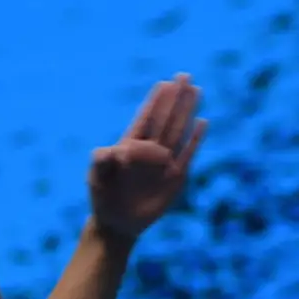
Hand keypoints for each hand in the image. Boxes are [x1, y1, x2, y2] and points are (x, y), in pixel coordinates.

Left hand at [87, 75, 207, 240]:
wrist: (116, 223)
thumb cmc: (102, 197)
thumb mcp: (96, 178)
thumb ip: (101, 162)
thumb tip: (114, 150)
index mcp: (129, 144)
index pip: (146, 117)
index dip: (155, 100)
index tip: (165, 82)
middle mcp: (149, 149)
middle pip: (165, 118)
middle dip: (174, 97)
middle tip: (185, 75)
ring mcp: (164, 162)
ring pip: (178, 130)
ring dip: (187, 111)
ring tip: (196, 90)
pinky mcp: (175, 177)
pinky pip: (188, 154)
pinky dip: (195, 139)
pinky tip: (202, 122)